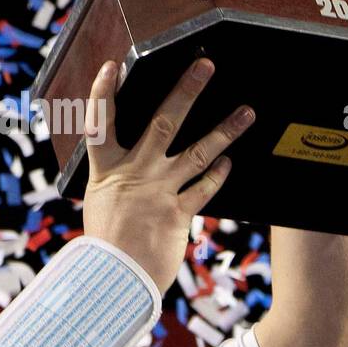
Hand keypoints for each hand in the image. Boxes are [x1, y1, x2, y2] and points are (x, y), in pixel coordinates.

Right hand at [81, 58, 254, 294]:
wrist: (113, 281)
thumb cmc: (104, 245)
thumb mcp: (102, 204)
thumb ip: (118, 179)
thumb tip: (132, 161)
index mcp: (106, 171)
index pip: (99, 124)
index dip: (104, 94)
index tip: (114, 66)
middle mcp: (134, 174)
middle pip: (163, 123)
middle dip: (186, 91)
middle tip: (205, 65)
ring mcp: (159, 191)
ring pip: (198, 152)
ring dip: (225, 130)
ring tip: (248, 112)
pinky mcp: (178, 214)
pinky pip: (205, 188)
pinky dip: (219, 174)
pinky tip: (230, 161)